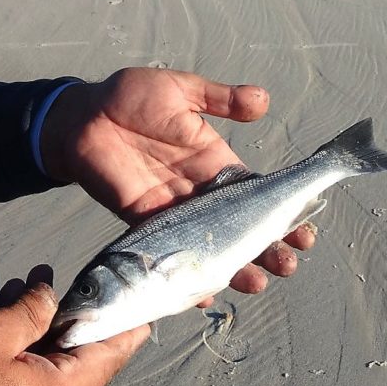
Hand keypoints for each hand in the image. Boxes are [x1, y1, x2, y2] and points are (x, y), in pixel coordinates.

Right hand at [0, 268, 148, 385]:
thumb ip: (33, 310)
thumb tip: (53, 294)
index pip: (111, 354)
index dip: (127, 324)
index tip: (144, 304)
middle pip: (84, 362)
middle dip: (78, 318)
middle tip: (80, 284)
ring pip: (55, 370)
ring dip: (48, 331)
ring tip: (32, 290)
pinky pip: (33, 384)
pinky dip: (30, 353)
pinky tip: (12, 323)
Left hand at [40, 68, 316, 298]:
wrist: (81, 116)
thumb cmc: (130, 96)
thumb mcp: (182, 90)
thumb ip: (221, 99)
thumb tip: (264, 100)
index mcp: (215, 162)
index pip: (257, 194)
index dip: (282, 213)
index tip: (305, 231)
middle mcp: (200, 192)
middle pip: (240, 227)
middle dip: (267, 247)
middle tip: (288, 265)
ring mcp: (174, 211)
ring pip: (211, 246)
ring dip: (235, 267)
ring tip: (258, 283)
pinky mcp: (145, 224)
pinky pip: (171, 254)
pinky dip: (186, 276)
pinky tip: (204, 295)